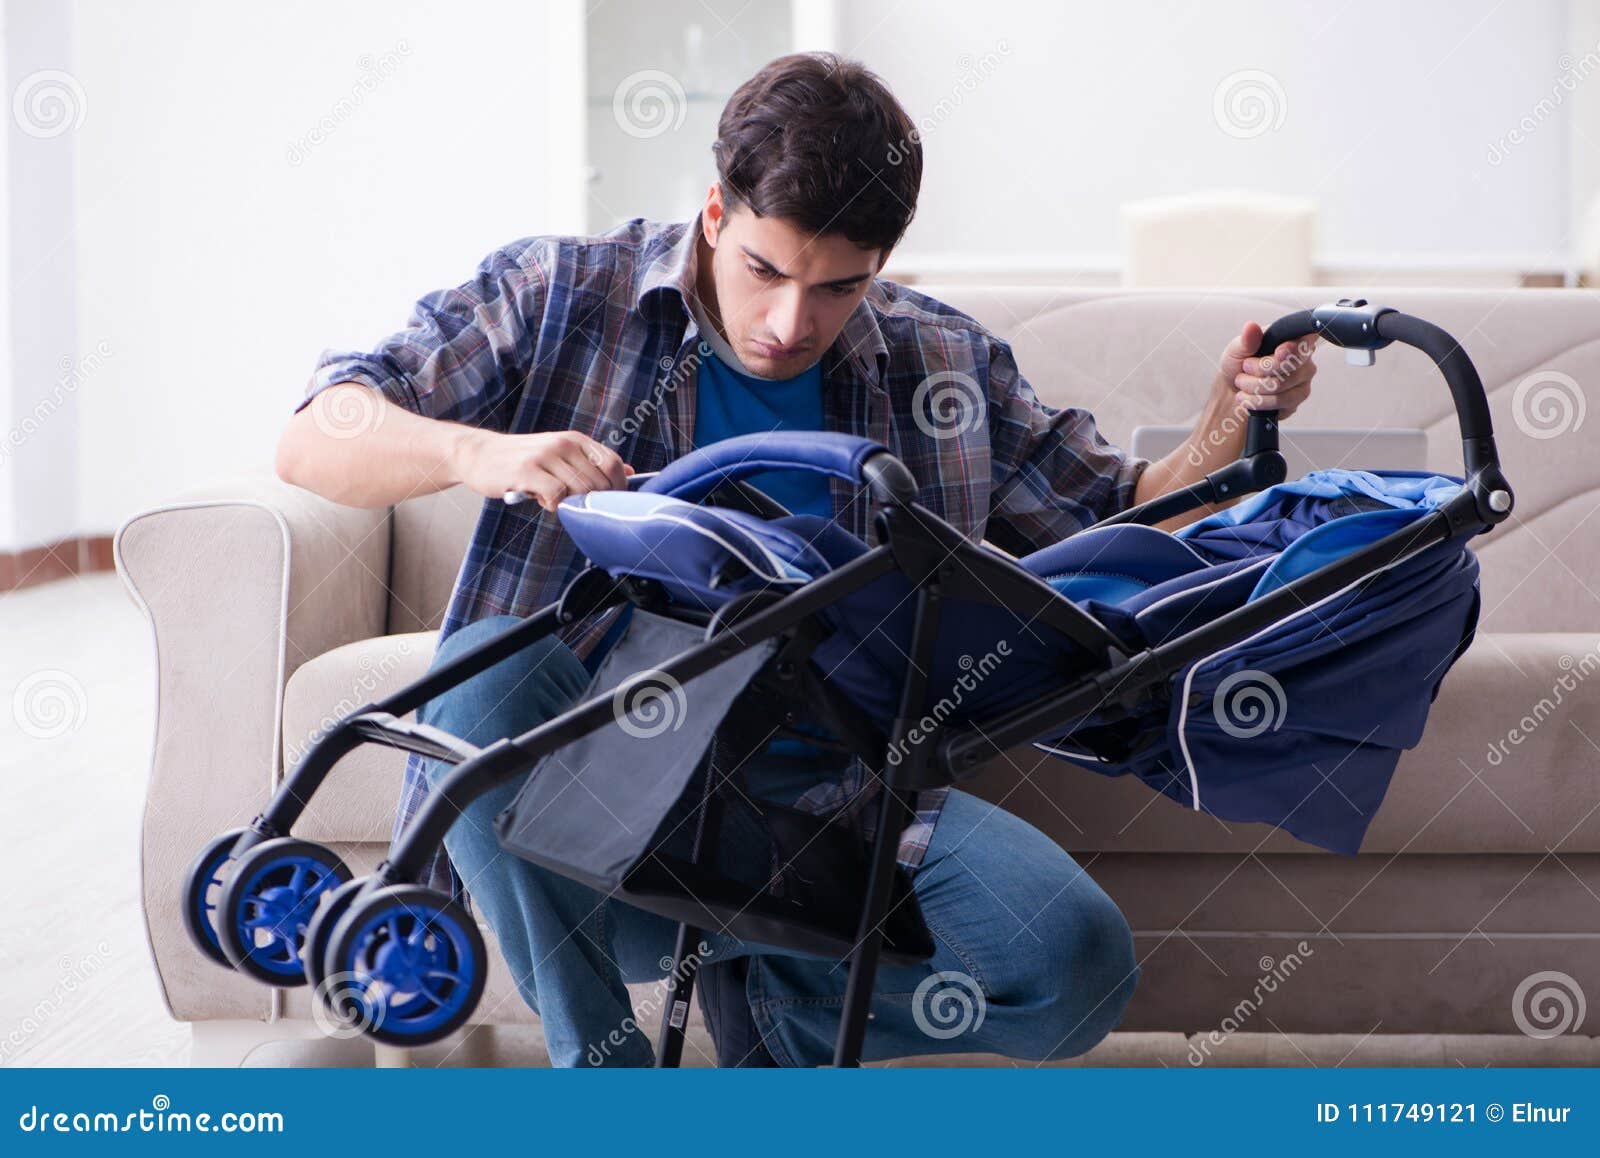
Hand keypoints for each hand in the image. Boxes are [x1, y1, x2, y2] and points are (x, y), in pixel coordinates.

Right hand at [453, 429, 632, 511]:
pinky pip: (556, 495)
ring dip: (572, 505)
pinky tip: (543, 503)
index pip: (612, 463)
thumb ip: (591, 463)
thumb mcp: (560, 455)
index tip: (611, 505)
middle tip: (578, 509)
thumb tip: (631, 472)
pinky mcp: (526, 471)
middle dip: (593, 502)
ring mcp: (545, 455)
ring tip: (557, 503)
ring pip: (579, 490)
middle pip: (598, 482)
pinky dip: (554, 506)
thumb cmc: (523, 460)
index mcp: (575, 439)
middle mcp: (563, 443)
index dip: (618, 488)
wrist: (479, 454)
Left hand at [1217, 322, 1317, 419]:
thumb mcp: (1236, 350)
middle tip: (1244, 369)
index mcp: (1291, 338)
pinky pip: (1280, 402)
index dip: (1293, 348)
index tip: (1278, 353)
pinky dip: (1258, 401)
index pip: (1305, 339)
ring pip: (1281, 385)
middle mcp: (1303, 358)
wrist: (1234, 391)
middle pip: (1289, 366)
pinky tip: (1249, 397)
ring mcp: (1303, 380)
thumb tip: (1251, 327)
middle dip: (1258, 371)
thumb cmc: (1238, 366)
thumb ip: (1246, 340)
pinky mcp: (1297, 399)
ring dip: (1254, 387)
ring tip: (1242, 383)